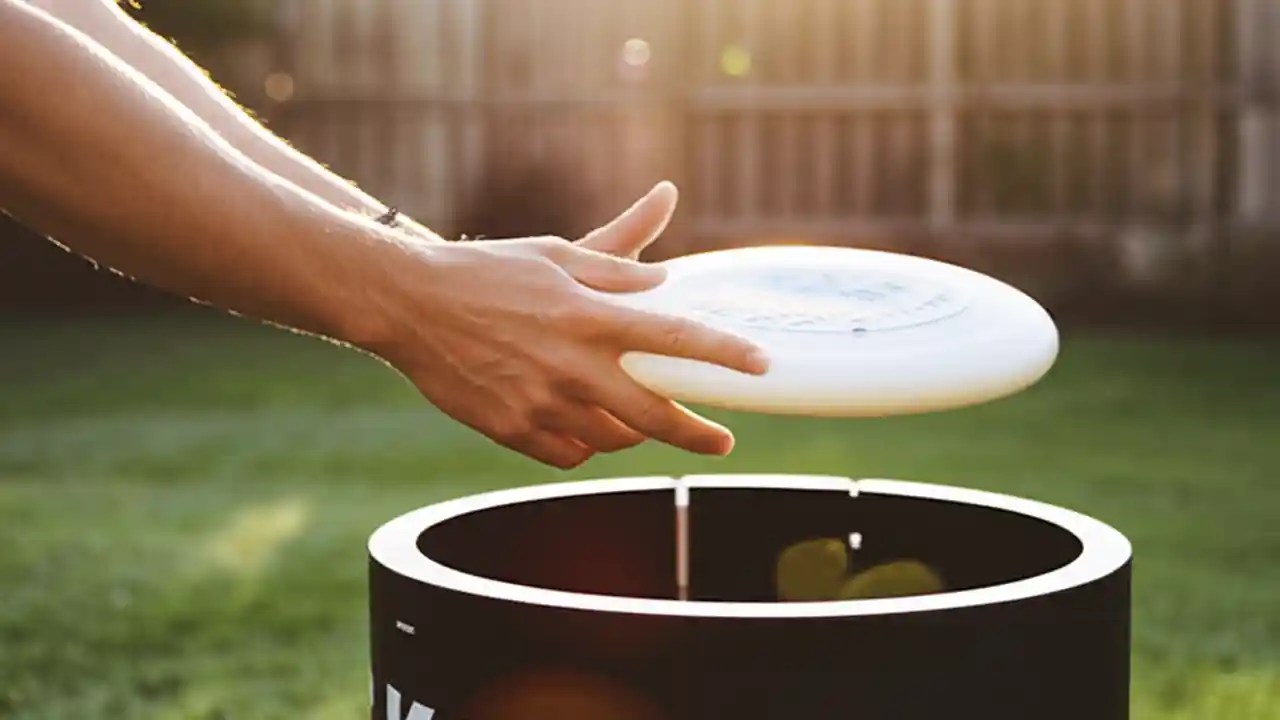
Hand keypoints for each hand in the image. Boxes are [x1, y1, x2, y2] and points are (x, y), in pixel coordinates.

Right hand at [357, 183, 768, 467]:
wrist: (411, 303)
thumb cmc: (488, 270)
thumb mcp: (555, 252)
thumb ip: (616, 266)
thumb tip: (666, 279)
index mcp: (586, 315)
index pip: (672, 339)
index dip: (724, 355)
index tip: (760, 368)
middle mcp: (569, 366)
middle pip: (653, 417)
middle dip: (697, 433)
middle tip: (723, 439)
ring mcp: (539, 404)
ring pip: (611, 440)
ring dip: (634, 433)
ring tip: (638, 418)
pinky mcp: (511, 429)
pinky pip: (568, 453)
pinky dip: (584, 442)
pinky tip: (582, 421)